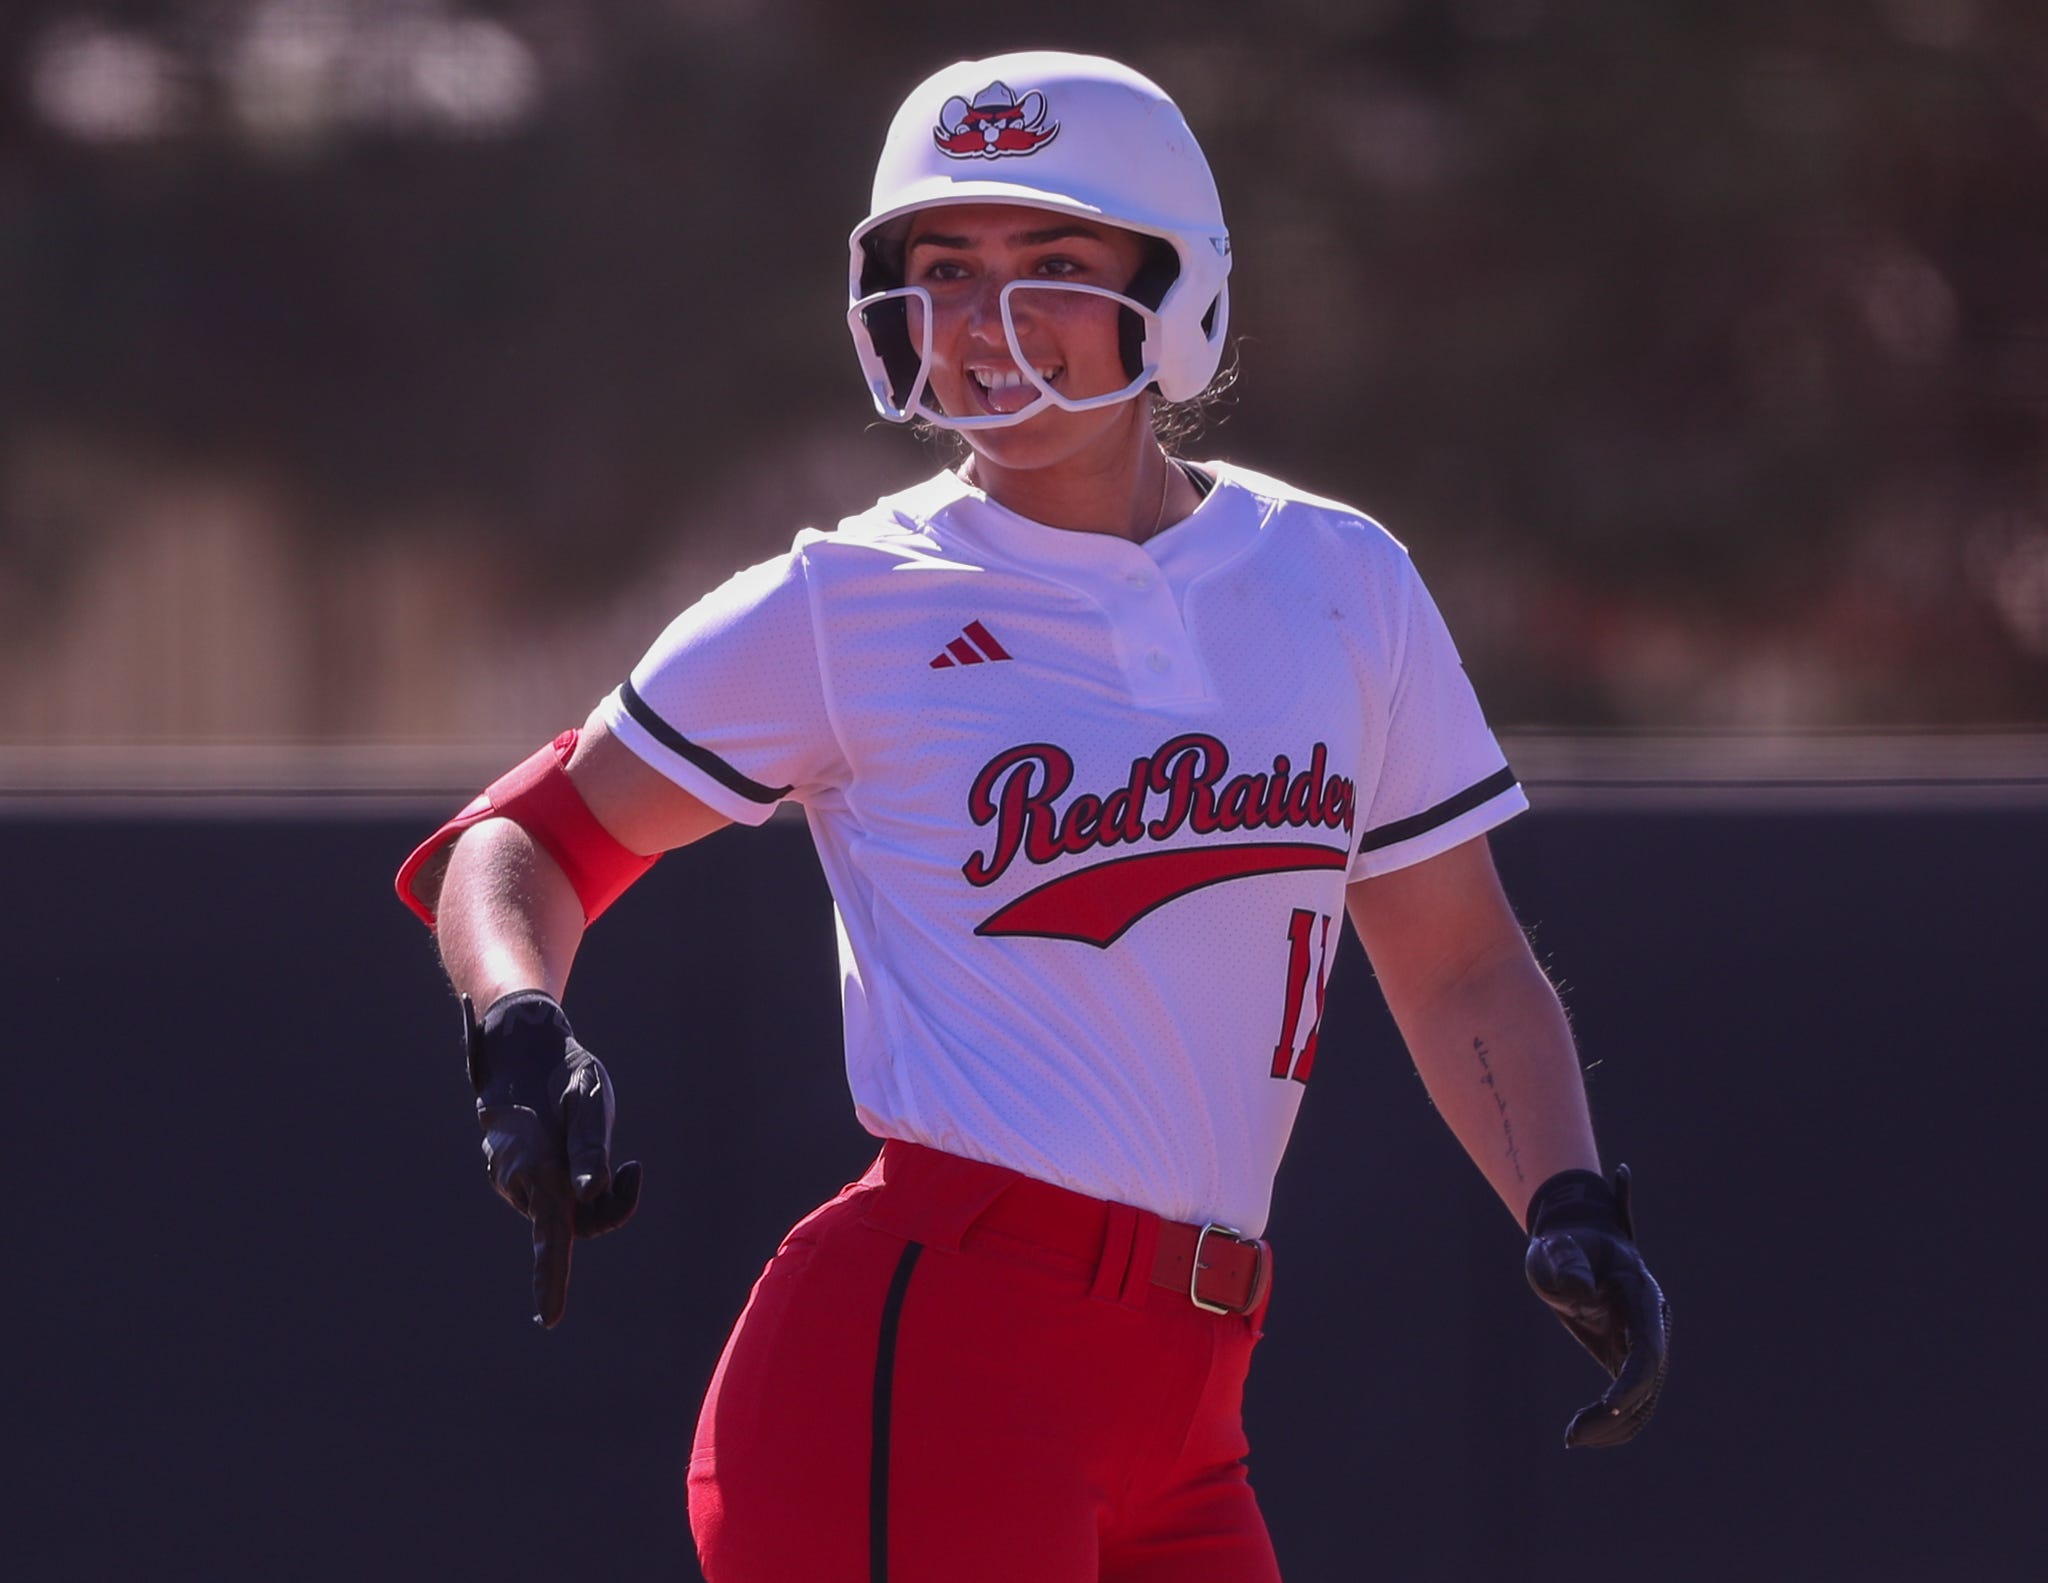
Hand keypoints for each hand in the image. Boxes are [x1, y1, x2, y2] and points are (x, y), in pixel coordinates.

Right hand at [464, 991, 641, 1327]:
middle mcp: (522, 1183)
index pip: (550, 1235)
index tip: (552, 1318)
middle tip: (632, 1172)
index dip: (552, 1278)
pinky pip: (558, 1200)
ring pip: (567, 1215)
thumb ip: (589, 1144)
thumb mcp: (587, 1096)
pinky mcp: (525, 1180)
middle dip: (607, 1213)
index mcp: (537, 1167)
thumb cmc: (562, 1075)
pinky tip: (583, 1148)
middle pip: (571, 1229)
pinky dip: (581, 1184)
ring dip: (597, 1194)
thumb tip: (590, 1194)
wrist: (526, 1057)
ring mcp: (519, 1183)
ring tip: (606, 1148)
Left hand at [1523, 1165, 1670, 1447]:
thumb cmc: (1565, 1244)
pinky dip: (1612, 1422)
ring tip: (1572, 1438)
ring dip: (1613, 1426)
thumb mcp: (1556, 1248)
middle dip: (1615, 1415)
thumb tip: (1579, 1291)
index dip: (1633, 1381)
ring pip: (1643, 1401)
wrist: (1574, 1244)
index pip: (1648, 1350)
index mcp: (1641, 1297)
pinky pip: (1631, 1401)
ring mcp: (1642, 1344)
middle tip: (1572, 1436)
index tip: (1610, 1406)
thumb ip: (1567, 1263)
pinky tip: (1582, 1433)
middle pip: (1647, 1384)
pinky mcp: (1627, 1358)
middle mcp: (1650, 1326)